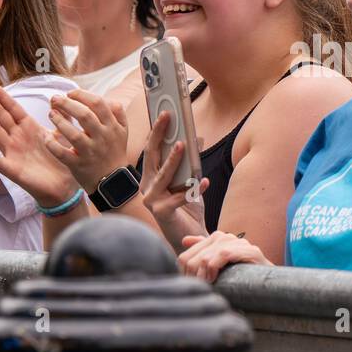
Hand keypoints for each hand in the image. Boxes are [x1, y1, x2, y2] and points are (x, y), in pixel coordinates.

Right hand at [0, 84, 80, 209]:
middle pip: (1, 118)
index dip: (3, 98)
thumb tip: (59, 100)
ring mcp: (14, 154)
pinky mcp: (15, 171)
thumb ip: (61, 119)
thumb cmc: (61, 160)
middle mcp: (17, 139)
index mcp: (28, 129)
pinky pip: (3, 164)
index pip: (13, 110)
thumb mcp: (62, 135)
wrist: (63, 186)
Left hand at [45, 90, 130, 191]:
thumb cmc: (114, 153)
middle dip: (67, 104)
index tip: (70, 93)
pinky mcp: (79, 165)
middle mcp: (102, 138)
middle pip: (84, 115)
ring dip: (59, 121)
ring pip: (73, 134)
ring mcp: (90, 152)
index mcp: (112, 127)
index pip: (98, 103)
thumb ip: (117, 113)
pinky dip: (52, 145)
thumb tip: (107, 99)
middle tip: (55, 98)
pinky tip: (46, 137)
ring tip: (51, 114)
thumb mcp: (123, 131)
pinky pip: (62, 153)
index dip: (82, 95)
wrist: (114, 182)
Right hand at [140, 109, 207, 250]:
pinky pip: (178, 198)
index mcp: (151, 177)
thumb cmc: (187, 209)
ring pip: (163, 176)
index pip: (152, 150)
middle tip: (168, 118)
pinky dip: (193, 190)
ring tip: (184, 145)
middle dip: (159, 135)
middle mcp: (147, 187)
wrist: (190, 237)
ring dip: (173, 160)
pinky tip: (203, 182)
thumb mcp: (190, 182)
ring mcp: (152, 200)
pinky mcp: (162, 213)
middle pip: (152, 157)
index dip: (157, 131)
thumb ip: (191, 163)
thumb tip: (196, 138)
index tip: (164, 114)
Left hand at [178, 231, 272, 282]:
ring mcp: (241, 244)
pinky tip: (216, 278)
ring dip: (205, 274)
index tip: (190, 285)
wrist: (270, 284)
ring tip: (209, 285)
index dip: (186, 272)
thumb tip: (184, 240)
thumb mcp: (218, 267)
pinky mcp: (252, 251)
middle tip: (199, 288)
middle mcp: (228, 238)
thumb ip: (203, 251)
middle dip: (194, 275)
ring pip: (208, 256)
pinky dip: (216, 267)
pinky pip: (225, 253)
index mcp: (218, 239)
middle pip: (196, 255)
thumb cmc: (242, 278)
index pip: (189, 253)